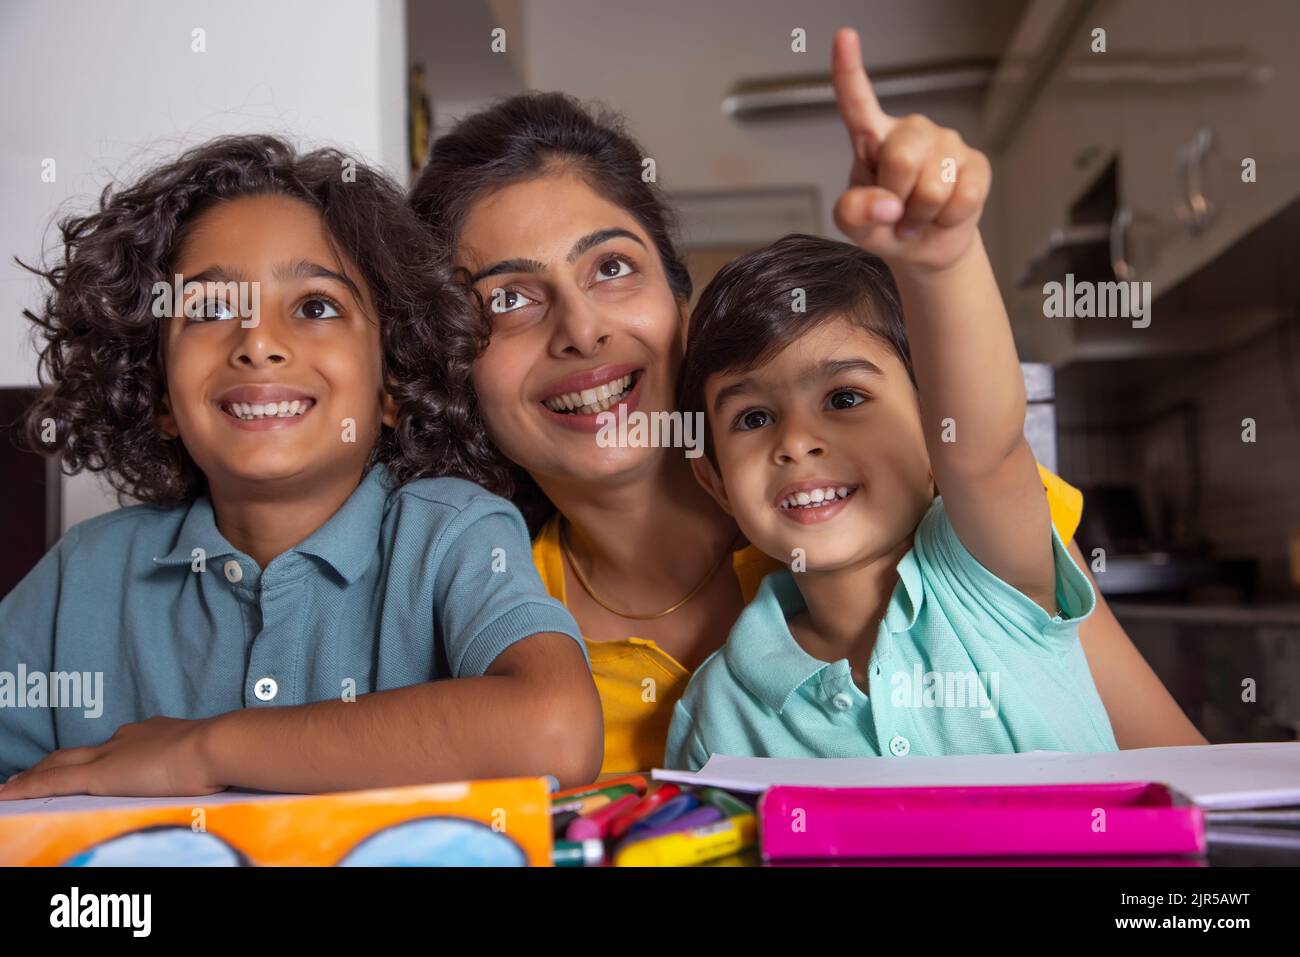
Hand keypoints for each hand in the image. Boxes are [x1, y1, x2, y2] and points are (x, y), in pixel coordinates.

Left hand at [0, 716, 224, 798]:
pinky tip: (6, 794)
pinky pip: (53, 781)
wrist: (218, 745)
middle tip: (34, 771)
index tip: (95, 761)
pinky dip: (26, 787)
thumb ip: (203, 762)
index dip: (100, 754)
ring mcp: (112, 755)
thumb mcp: (212, 756)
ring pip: (61, 764)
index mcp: (155, 733)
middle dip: (57, 761)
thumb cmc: (225, 754)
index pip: (118, 745)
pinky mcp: (99, 775)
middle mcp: (129, 738)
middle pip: (81, 750)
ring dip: (37, 774)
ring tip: (15, 785)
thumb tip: (215, 772)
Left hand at [831, 27, 991, 272]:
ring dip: (922, 216)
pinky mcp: (976, 162)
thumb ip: (853, 214)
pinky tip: (943, 215)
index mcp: (872, 139)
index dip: (849, 70)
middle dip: (898, 199)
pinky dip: (948, 218)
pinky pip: (964, 196)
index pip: (857, 101)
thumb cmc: (885, 225)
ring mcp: (946, 143)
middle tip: (897, 213)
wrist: (925, 247)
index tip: (844, 37)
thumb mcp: (855, 226)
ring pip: (934, 186)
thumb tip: (886, 204)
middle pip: (901, 160)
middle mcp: (911, 131)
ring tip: (918, 217)